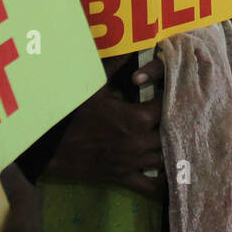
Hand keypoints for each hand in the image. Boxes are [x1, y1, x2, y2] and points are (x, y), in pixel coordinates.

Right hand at [43, 54, 164, 196]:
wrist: (50, 145)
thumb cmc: (73, 112)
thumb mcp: (95, 86)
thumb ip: (115, 65)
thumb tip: (129, 45)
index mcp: (137, 118)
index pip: (168, 107)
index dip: (174, 98)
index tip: (176, 92)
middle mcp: (140, 142)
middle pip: (172, 135)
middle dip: (176, 125)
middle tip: (180, 117)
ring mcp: (132, 163)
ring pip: (165, 160)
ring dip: (171, 151)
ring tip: (177, 141)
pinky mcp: (123, 177)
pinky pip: (150, 186)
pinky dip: (161, 182)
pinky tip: (168, 175)